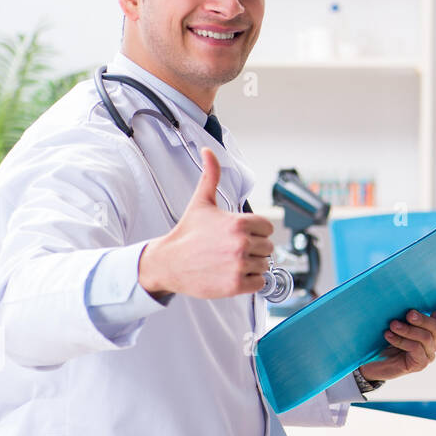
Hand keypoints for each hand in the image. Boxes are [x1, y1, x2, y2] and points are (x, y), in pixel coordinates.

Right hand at [137, 147, 274, 298]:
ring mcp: (239, 265)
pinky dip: (250, 281)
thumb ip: (211, 175)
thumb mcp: (201, 202)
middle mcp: (242, 243)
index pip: (268, 228)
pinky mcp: (236, 285)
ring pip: (264, 265)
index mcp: (239, 222)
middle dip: (254, 249)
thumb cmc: (187, 233)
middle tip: (232, 250)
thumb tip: (208, 151)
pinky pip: (259, 283)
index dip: (255, 231)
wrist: (168, 262)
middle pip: (268, 247)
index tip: (239, 234)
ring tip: (231, 262)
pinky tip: (233, 274)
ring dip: (252, 265)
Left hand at [358, 305, 435, 383]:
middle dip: (422, 319)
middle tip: (408, 314)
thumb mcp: (396, 319)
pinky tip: (389, 336)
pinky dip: (401, 341)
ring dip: (408, 330)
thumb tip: (403, 295)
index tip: (434, 308)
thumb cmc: (386, 336)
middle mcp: (434, 338)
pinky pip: (416, 349)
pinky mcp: (421, 363)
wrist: (373, 361)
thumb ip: (405, 311)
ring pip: (426, 338)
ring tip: (392, 325)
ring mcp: (429, 352)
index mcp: (431, 325)